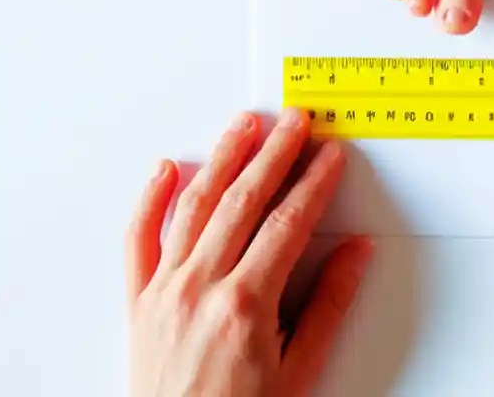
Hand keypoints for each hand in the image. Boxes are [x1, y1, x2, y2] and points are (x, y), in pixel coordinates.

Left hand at [125, 108, 371, 396]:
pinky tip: (166, 168)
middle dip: (274, 154)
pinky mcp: (138, 301)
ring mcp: (164, 290)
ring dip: (222, 158)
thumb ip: (328, 305)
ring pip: (193, 206)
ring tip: (243, 125)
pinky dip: (150, 198)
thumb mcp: (300, 369)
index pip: (288, 223)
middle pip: (242, 201)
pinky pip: (138, 238)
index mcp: (245, 304)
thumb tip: (355, 253)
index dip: (314, 183)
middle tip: (295, 123)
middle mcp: (200, 288)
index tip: (330, 156)